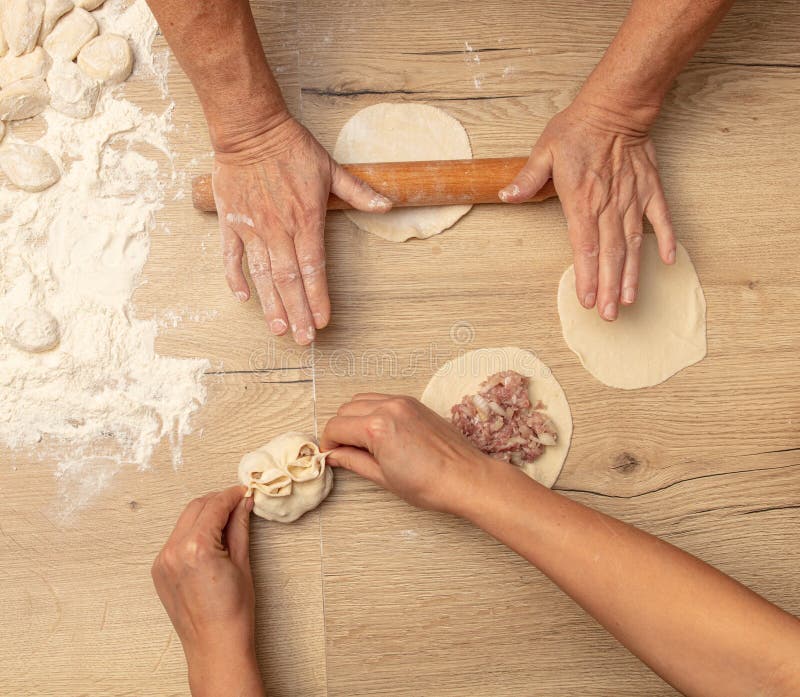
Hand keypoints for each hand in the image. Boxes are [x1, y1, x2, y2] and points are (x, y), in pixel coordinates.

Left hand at [151, 486, 263, 696]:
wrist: (215, 645)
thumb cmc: (233, 612)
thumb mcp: (243, 562)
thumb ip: (239, 527)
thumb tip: (243, 503)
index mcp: (196, 548)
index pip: (214, 506)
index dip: (232, 495)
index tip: (244, 492)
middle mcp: (173, 551)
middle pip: (196, 507)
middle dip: (217, 500)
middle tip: (238, 502)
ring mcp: (162, 561)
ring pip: (184, 521)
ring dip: (204, 514)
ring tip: (227, 520)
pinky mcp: (159, 570)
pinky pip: (176, 538)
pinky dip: (193, 531)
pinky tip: (211, 538)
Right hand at [212, 115, 391, 344]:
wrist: (250, 129)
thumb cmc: (291, 147)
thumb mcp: (331, 168)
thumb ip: (358, 192)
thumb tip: (387, 205)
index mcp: (305, 221)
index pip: (314, 269)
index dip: (318, 297)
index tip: (322, 321)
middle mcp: (279, 230)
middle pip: (288, 280)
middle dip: (297, 312)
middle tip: (302, 340)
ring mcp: (253, 228)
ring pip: (262, 275)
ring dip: (270, 304)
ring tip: (278, 329)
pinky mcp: (231, 223)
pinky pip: (231, 257)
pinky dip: (235, 278)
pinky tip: (243, 298)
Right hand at [321, 394, 493, 514]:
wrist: (466, 478)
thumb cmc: (430, 483)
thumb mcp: (383, 477)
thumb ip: (353, 461)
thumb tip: (335, 455)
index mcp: (377, 427)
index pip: (335, 427)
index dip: (328, 443)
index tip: (331, 455)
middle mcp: (388, 407)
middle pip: (345, 410)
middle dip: (340, 430)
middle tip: (345, 451)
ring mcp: (403, 402)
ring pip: (362, 400)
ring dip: (355, 418)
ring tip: (362, 443)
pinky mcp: (414, 402)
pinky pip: (382, 399)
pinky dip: (373, 411)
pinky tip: (380, 433)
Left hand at [499, 96, 675, 320]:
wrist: (616, 105)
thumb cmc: (577, 128)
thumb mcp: (544, 150)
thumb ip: (527, 178)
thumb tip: (506, 195)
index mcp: (582, 200)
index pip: (584, 247)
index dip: (586, 276)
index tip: (587, 300)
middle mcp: (609, 205)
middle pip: (610, 254)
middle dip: (610, 287)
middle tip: (611, 315)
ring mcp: (632, 199)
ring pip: (633, 244)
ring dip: (633, 273)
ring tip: (631, 299)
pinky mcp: (650, 188)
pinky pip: (661, 218)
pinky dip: (666, 239)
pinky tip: (669, 261)